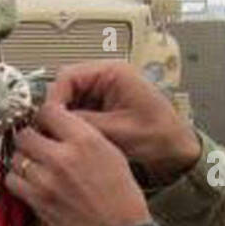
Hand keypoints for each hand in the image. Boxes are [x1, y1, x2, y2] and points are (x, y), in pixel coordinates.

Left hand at [6, 102, 151, 225]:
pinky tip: (32, 182)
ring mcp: (46, 180)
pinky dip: (19, 179)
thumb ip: (83, 135)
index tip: (45, 123)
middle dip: (31, 137)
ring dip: (24, 159)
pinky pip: (12, 180)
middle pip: (25, 134)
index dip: (45, 116)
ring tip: (37, 165)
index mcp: (85, 140)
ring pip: (16, 157)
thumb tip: (59, 126)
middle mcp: (62, 157)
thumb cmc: (120, 194)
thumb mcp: (112, 153)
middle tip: (38, 144)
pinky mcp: (37, 201)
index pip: (47, 111)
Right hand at [51, 62, 199, 181]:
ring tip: (61, 139)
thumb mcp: (119, 131)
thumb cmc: (162, 137)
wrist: (178, 152)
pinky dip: (73, 126)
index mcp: (114, 73)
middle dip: (57, 110)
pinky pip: (79, 113)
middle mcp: (107, 78)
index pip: (68, 76)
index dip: (53, 98)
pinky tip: (72, 141)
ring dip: (64, 119)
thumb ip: (84, 124)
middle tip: (48, 131)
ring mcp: (104, 93)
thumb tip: (53, 123)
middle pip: (65, 88)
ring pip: (69, 102)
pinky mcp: (103, 108)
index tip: (46, 119)